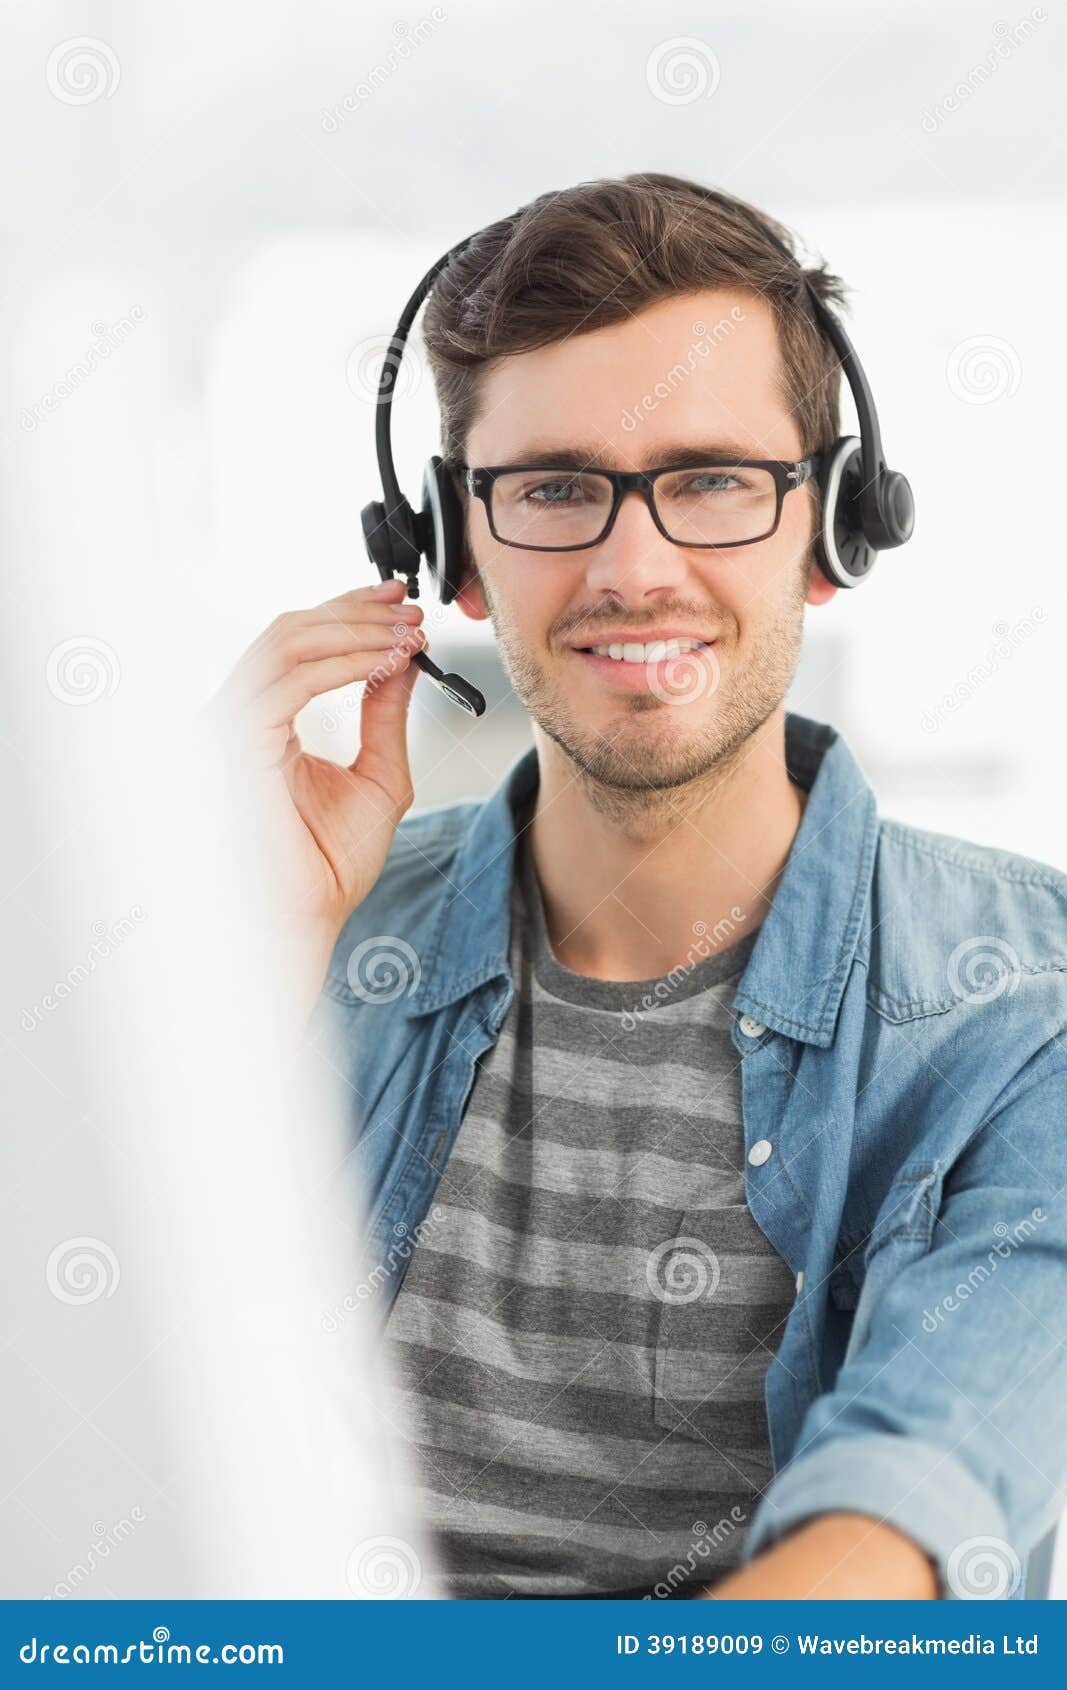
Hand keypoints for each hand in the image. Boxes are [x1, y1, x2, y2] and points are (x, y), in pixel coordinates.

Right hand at [204, 578, 427, 963]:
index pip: (299, 646)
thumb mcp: (379, 773)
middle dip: (357, 613)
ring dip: (356, 632)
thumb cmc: (330, 865)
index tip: (401, 603)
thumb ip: (385, 714)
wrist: (310, 917)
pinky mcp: (236, 741)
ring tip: (408, 634)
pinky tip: (387, 661)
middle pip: (289, 631)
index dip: (349, 614)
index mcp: (264, 723)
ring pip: (287, 644)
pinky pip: (291, 681)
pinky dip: (345, 663)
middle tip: (412, 609)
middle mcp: (238, 717)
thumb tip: (405, 660)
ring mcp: (230, 726)